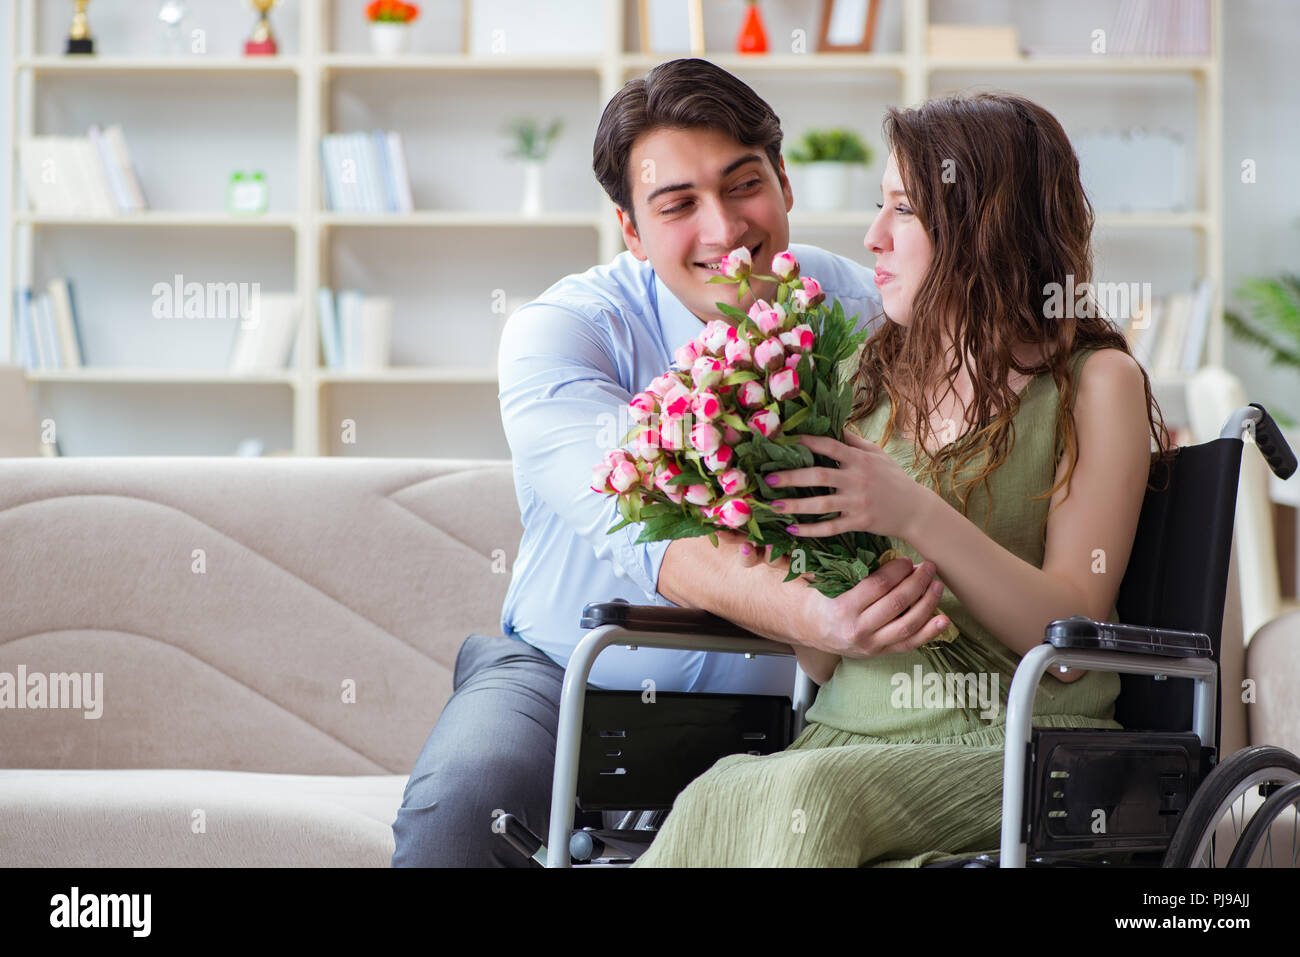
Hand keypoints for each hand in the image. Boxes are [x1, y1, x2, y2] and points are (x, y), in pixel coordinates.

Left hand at [765, 429, 931, 541]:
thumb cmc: (893, 479)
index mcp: (859, 459)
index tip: (783, 439)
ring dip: (795, 505)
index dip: (806, 442)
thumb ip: (853, 441)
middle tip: (768, 478)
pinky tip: (792, 529)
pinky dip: (810, 530)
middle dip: (791, 476)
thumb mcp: (877, 454)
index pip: (829, 446)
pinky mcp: (858, 522)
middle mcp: (857, 479)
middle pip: (819, 476)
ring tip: (773, 506)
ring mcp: (857, 502)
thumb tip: (832, 424)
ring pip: (821, 504)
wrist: (916, 510)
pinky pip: (830, 527)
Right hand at [795, 555, 950, 658]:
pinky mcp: (879, 653)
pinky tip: (944, 619)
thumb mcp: (822, 579)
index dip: (897, 570)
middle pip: (897, 603)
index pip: (878, 585)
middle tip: (928, 567)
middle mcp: (857, 629)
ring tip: (937, 585)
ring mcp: (870, 645)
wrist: (807, 628)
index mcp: (842, 608)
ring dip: (927, 603)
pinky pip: (909, 644)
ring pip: (907, 624)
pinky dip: (929, 633)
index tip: (906, 560)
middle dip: (917, 582)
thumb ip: (841, 563)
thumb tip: (865, 540)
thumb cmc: (817, 597)